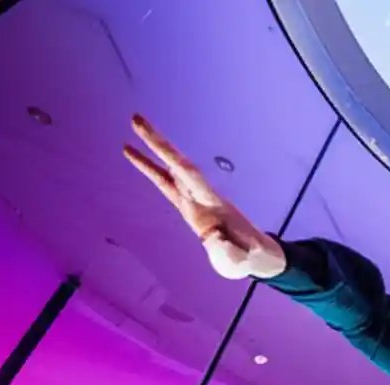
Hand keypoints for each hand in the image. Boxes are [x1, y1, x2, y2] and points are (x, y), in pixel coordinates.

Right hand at [123, 114, 285, 279]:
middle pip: (178, 165)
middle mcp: (203, 196)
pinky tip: (138, 159)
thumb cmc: (250, 259)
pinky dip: (153, 170)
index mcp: (214, 204)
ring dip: (152, 152)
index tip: (157, 144)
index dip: (174, 161)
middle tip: (136, 119)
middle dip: (158, 144)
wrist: (259, 256)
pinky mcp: (191, 207)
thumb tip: (211, 235)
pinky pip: (168, 184)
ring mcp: (196, 200)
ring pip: (171, 172)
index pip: (191, 176)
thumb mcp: (240, 261)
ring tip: (131, 134)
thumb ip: (227, 250)